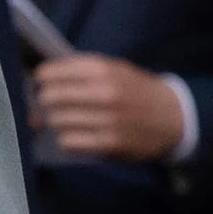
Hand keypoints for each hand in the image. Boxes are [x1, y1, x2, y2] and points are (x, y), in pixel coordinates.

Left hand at [31, 54, 183, 161]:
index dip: (41, 79)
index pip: (53, 73)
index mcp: (103, 69)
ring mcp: (107, 120)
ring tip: (65, 120)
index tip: (40, 82)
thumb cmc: (136, 91)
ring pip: (57, 121)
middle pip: (51, 98)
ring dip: (56, 121)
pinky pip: (69, 142)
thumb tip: (40, 81)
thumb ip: (82, 71)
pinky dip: (67, 139)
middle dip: (45, 102)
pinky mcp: (109, 144)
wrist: (172, 117)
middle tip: (49, 104)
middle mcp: (105, 93)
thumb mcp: (115, 69)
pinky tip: (75, 135)